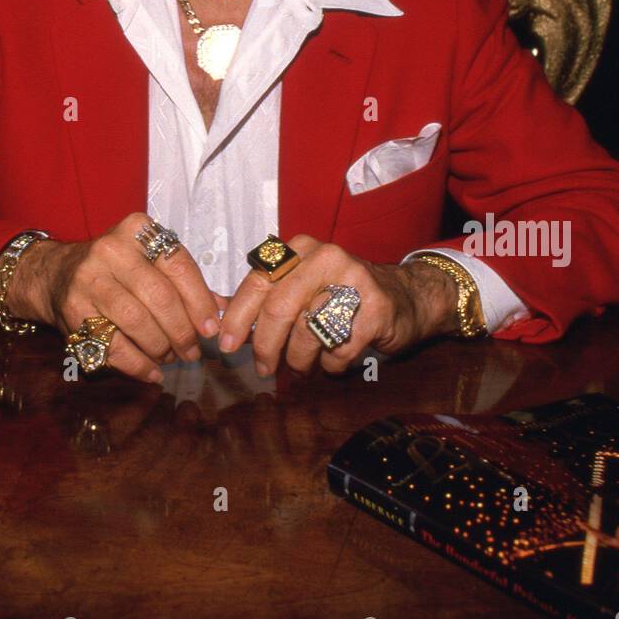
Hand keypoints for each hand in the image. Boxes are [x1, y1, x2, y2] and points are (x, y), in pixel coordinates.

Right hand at [3, 214, 221, 383]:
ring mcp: (89, 279)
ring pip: (137, 321)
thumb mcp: (149, 261)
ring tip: (171, 359)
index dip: (199, 301)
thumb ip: (184, 281)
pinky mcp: (74, 310)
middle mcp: (111, 250)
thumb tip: (223, 309)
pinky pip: (113, 345)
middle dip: (182, 331)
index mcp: (137, 230)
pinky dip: (137, 364)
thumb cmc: (115, 268)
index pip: (179, 266)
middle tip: (192, 352)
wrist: (55, 273)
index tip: (211, 328)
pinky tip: (151, 372)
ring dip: (161, 348)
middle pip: (159, 296)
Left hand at [218, 236, 460, 375]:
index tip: (226, 344)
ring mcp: (354, 281)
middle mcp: (326, 257)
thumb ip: (258, 296)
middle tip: (262, 369)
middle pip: (280, 308)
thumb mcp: (298, 286)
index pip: (258, 281)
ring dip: (298, 360)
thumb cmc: (339, 295)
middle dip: (265, 346)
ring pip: (307, 332)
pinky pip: (338, 350)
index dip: (238, 317)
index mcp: (300, 249)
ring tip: (300, 366)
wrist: (405, 298)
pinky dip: (330, 365)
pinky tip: (333, 361)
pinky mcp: (376, 309)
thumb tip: (213, 308)